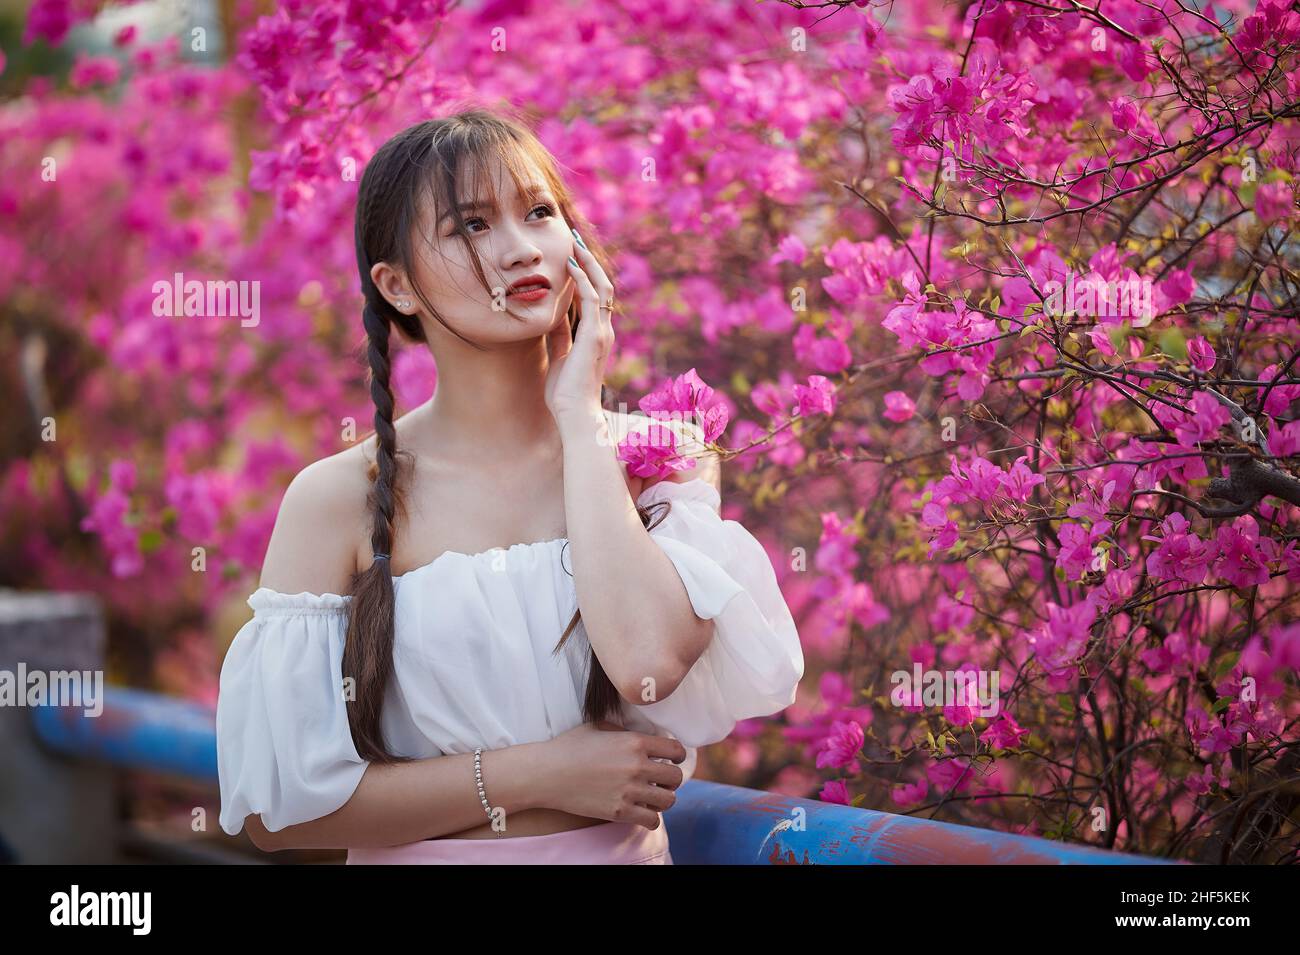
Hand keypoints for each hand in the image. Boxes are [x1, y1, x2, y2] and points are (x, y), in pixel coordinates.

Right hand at [536, 721, 686, 829]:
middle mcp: (637, 766)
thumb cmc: (571, 746)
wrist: (547, 773)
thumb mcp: (601, 728)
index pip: (676, 750)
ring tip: (652, 797)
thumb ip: (626, 732)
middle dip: (671, 780)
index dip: (677, 756)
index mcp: (635, 742)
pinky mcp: (619, 811)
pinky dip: (651, 818)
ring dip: (663, 799)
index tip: (672, 761)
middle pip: (676, 777)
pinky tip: (642, 812)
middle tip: (661, 781)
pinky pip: (652, 820)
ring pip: (668, 801)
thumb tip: (646, 737)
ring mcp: (629, 790)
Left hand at [544, 230, 614, 423]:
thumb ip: (560, 336)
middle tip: (574, 238)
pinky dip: (582, 279)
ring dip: (587, 262)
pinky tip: (570, 264)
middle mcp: (603, 330)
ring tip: (573, 242)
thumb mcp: (559, 356)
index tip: (571, 255)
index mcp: (596, 335)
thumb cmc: (565, 393)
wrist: (574, 413)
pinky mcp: (594, 335)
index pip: (594, 296)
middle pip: (601, 285)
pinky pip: (591, 298)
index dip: (585, 274)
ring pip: (600, 286)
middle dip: (588, 260)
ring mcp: (602, 332)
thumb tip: (552, 316)